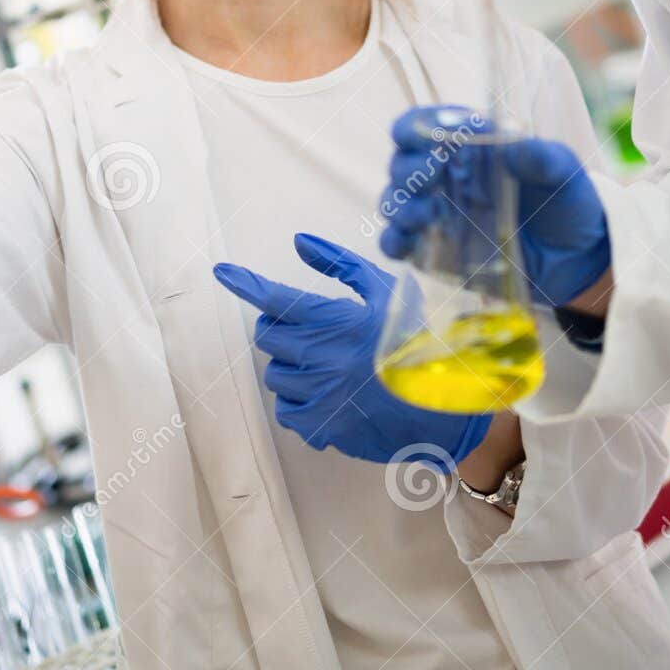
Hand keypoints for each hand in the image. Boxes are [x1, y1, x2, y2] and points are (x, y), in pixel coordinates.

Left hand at [213, 232, 490, 465]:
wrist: (446, 407)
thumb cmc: (418, 340)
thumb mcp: (387, 291)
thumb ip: (339, 264)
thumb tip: (298, 242)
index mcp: (336, 320)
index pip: (274, 298)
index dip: (244, 282)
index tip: (223, 271)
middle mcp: (322, 358)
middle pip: (268, 336)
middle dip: (280, 327)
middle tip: (308, 327)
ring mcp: (320, 396)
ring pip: (275, 375)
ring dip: (291, 365)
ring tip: (325, 363)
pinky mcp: (323, 427)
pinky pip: (287, 411)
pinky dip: (299, 399)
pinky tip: (326, 392)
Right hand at [380, 107, 610, 309]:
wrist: (577, 258)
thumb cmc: (566, 202)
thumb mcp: (562, 171)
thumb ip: (541, 156)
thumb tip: (512, 145)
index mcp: (466, 146)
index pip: (421, 124)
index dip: (413, 127)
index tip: (421, 136)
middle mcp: (443, 177)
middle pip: (400, 164)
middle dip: (408, 169)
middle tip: (434, 176)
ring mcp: (435, 214)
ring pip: (393, 203)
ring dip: (400, 205)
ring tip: (430, 214)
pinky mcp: (434, 251)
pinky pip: (396, 244)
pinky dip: (393, 241)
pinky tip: (408, 241)